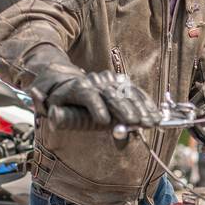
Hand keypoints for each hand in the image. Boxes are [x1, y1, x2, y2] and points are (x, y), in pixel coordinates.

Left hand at [30, 68, 159, 128]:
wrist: (65, 81)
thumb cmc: (58, 98)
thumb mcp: (48, 104)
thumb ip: (49, 110)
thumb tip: (51, 112)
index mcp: (77, 87)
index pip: (87, 95)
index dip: (95, 107)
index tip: (104, 122)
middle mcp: (95, 82)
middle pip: (111, 95)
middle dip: (125, 109)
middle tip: (135, 123)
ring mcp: (110, 82)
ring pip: (126, 93)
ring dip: (140, 108)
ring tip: (149, 122)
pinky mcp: (121, 85)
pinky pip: (135, 93)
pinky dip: (146, 104)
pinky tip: (156, 116)